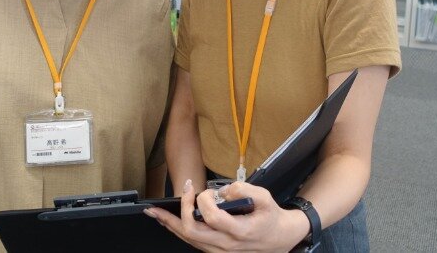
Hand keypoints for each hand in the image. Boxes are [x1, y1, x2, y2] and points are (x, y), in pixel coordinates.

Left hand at [144, 180, 307, 252]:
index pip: (212, 217)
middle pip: (192, 232)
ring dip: (170, 224)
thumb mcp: (265, 197)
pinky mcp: (215, 251)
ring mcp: (220, 250)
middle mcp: (227, 244)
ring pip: (188, 239)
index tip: (206, 190)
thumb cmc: (271, 218)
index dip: (204, 201)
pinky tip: (169, 221)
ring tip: (155, 212)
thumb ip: (244, 189)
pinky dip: (178, 230)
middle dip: (179, 211)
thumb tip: (222, 190)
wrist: (280, 239)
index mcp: (240, 231)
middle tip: (182, 192)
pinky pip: (192, 242)